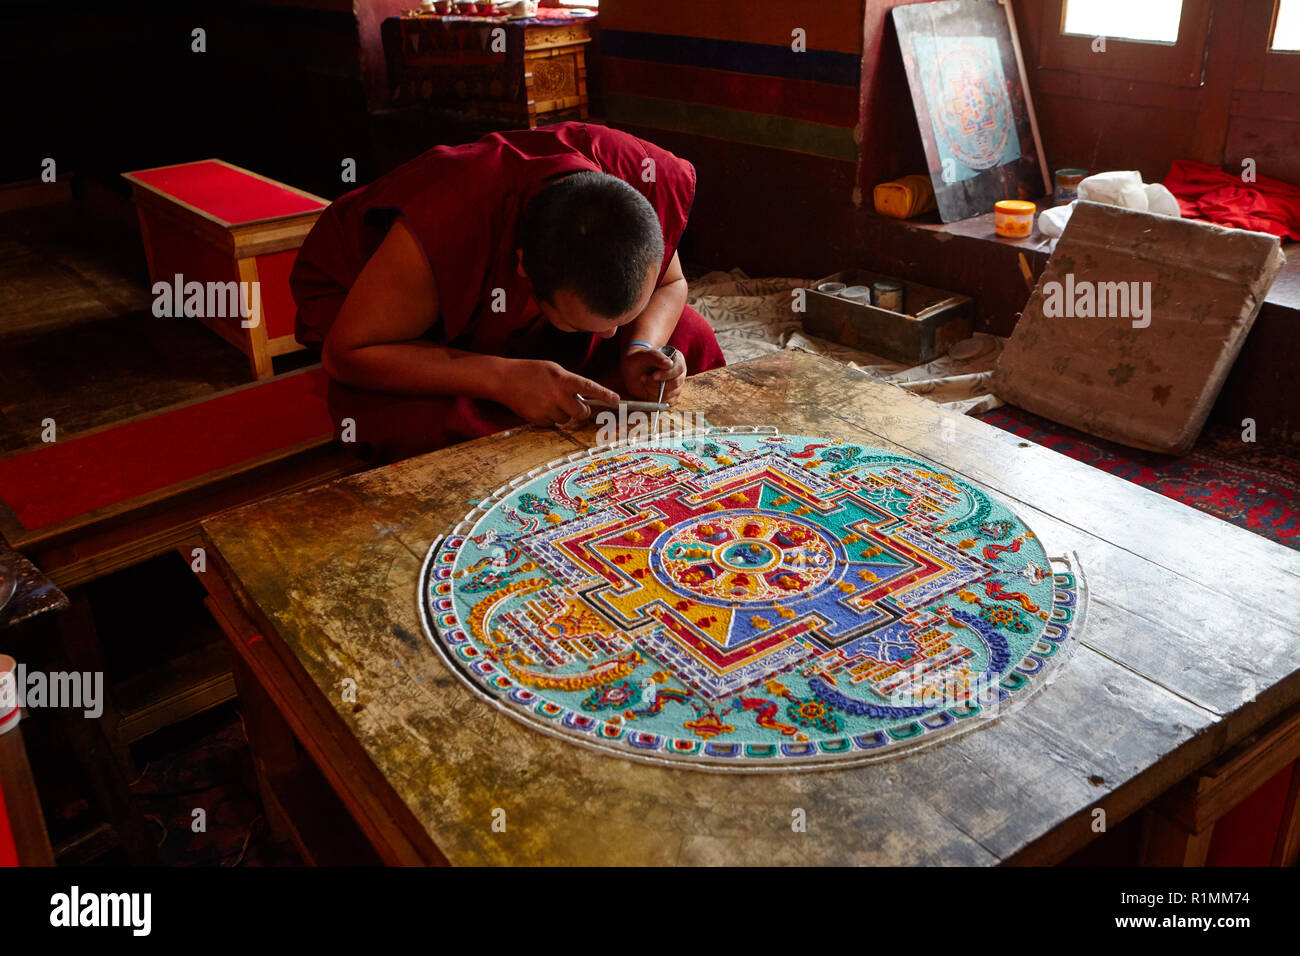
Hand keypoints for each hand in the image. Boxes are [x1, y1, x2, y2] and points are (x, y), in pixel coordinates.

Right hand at [498, 360, 620, 427]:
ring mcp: (547, 409)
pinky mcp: (537, 419)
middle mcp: (556, 395)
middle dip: (581, 411)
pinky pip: (552, 424)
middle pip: (581, 412)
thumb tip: (584, 397)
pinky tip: (540, 406)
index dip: (604, 394)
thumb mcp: (553, 370)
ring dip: (563, 413)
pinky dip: (550, 417)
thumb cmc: (531, 371)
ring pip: (566, 419)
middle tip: (576, 405)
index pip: (589, 387)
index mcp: (563, 379)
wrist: (504, 379)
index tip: (616, 400)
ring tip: (549, 401)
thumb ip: (570, 382)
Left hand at [621, 343, 685, 402]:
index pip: (679, 369)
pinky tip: (646, 390)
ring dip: (653, 390)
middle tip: (643, 378)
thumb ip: (657, 357)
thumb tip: (669, 364)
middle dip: (656, 383)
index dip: (666, 374)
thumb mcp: (645, 355)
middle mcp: (679, 374)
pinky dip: (654, 398)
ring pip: (669, 394)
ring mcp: (676, 387)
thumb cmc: (640, 359)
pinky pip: (665, 402)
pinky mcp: (670, 397)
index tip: (653, 376)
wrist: (633, 369)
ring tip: (644, 381)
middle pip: (675, 384)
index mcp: (678, 361)